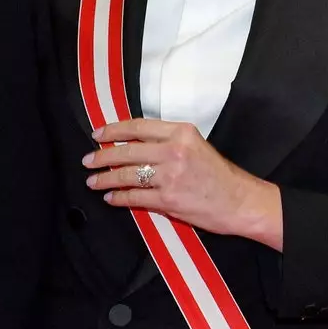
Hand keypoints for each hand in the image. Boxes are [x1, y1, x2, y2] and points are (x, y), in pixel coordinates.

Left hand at [83, 116, 282, 247]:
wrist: (239, 201)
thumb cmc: (218, 175)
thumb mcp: (196, 146)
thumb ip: (168, 141)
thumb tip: (133, 144)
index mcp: (181, 133)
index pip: (138, 127)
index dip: (113, 130)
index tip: (97, 134)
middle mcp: (174, 151)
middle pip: (127, 151)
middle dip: (102, 156)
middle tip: (88, 161)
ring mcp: (170, 176)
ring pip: (127, 175)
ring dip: (105, 179)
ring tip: (93, 182)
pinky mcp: (168, 200)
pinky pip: (135, 197)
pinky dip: (119, 198)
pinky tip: (111, 198)